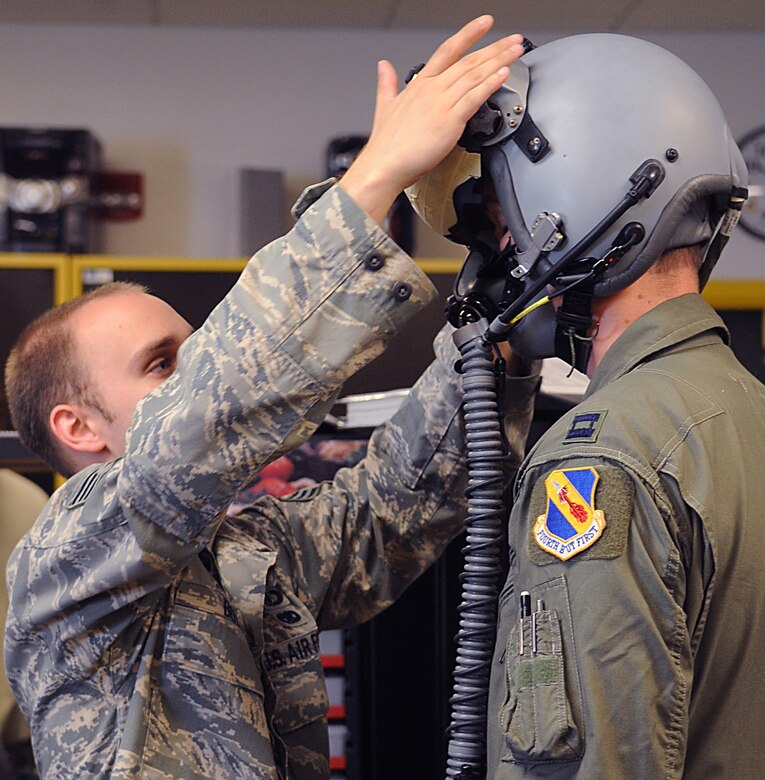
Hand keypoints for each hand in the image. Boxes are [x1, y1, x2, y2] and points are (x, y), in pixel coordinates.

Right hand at [339, 16, 524, 224]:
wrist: (384, 165)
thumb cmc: (385, 145)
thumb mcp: (383, 106)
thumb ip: (386, 84)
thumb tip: (383, 66)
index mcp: (420, 84)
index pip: (448, 51)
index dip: (468, 34)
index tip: (485, 23)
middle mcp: (432, 89)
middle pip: (469, 61)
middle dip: (495, 48)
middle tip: (514, 40)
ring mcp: (442, 104)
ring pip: (475, 76)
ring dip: (499, 61)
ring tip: (516, 52)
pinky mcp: (449, 121)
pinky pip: (474, 98)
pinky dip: (490, 84)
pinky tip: (503, 75)